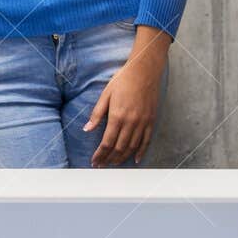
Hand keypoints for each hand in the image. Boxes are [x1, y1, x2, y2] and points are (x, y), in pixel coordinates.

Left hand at [85, 42, 166, 164]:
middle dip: (109, 159)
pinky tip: (135, 159)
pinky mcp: (151, 121)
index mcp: (117, 116)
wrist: (144, 71)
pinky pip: (146, 141)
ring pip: (132, 147)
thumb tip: (87, 129)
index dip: (100, 155)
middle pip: (119, 148)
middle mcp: (131, 123)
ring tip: (113, 164)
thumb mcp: (105, 94)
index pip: (107, 142)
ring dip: (122, 158)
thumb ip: (97, 114)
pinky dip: (140, 152)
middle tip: (102, 166)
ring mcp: (143, 123)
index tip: (94, 162)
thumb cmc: (122, 80)